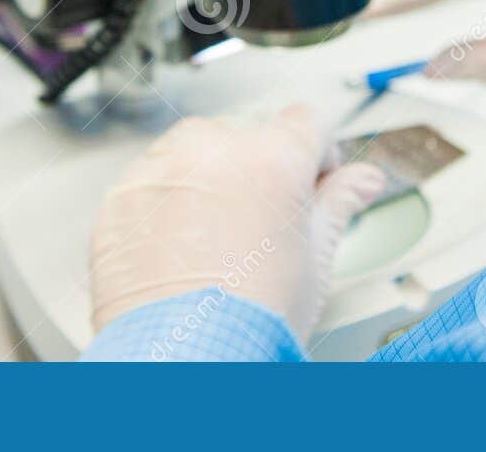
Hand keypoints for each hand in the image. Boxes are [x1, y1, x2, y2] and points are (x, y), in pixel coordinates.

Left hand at [89, 105, 383, 342]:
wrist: (182, 364)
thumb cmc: (251, 322)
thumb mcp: (314, 259)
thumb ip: (339, 204)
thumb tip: (363, 181)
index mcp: (273, 159)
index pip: (307, 121)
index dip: (317, 154)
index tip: (313, 181)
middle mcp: (213, 152)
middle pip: (249, 135)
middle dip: (260, 169)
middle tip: (263, 223)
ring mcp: (162, 171)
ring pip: (195, 151)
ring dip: (210, 177)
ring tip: (217, 237)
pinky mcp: (122, 197)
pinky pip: (152, 182)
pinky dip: (166, 203)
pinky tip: (181, 248)